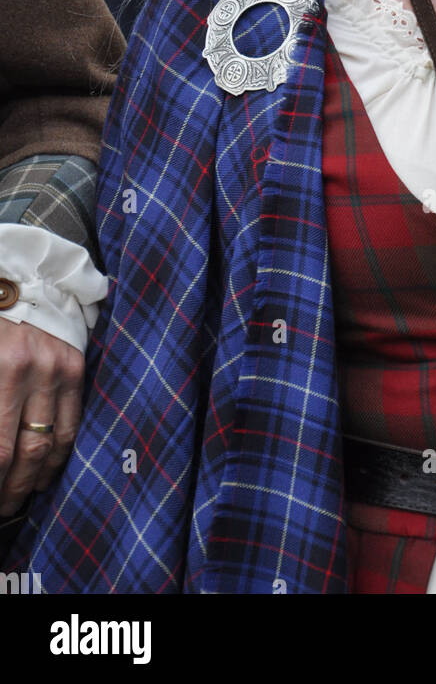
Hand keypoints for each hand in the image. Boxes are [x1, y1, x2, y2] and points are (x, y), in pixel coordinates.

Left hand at [0, 320, 82, 516]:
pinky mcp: (77, 366)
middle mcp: (35, 372)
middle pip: (26, 450)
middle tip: (2, 508)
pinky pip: (73, 421)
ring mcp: (61, 370)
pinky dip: (61, 452)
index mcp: (5, 369)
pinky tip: (46, 471)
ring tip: (21, 497)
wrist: (22, 278)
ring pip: (53, 442)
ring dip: (36, 477)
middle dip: (11, 488)